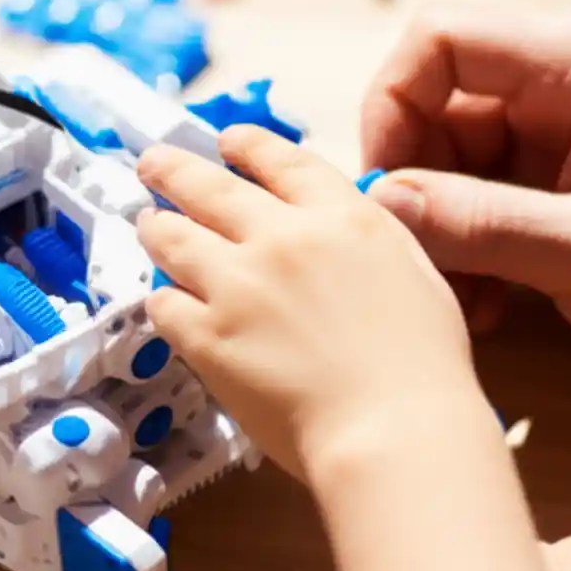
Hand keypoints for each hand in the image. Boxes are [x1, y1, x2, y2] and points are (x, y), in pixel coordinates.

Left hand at [136, 126, 482, 478]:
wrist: (393, 430)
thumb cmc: (422, 365)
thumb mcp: (412, 271)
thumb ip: (364, 238)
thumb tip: (333, 223)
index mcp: (340, 216)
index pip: (280, 160)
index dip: (245, 146)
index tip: (225, 141)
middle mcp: (280, 237)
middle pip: (207, 187)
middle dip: (171, 170)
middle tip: (151, 165)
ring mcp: (235, 284)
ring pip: (172, 238)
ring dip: (155, 228)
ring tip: (147, 226)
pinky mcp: (204, 335)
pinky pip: (163, 303)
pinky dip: (163, 298)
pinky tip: (165, 300)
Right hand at [361, 10, 570, 378]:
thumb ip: (482, 226)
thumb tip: (382, 203)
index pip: (442, 41)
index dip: (392, 107)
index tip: (383, 188)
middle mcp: (570, 74)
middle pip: (438, 104)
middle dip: (418, 188)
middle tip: (419, 261)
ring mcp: (561, 118)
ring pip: (448, 155)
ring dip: (441, 228)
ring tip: (467, 297)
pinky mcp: (555, 161)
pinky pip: (476, 187)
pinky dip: (468, 240)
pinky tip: (489, 296)